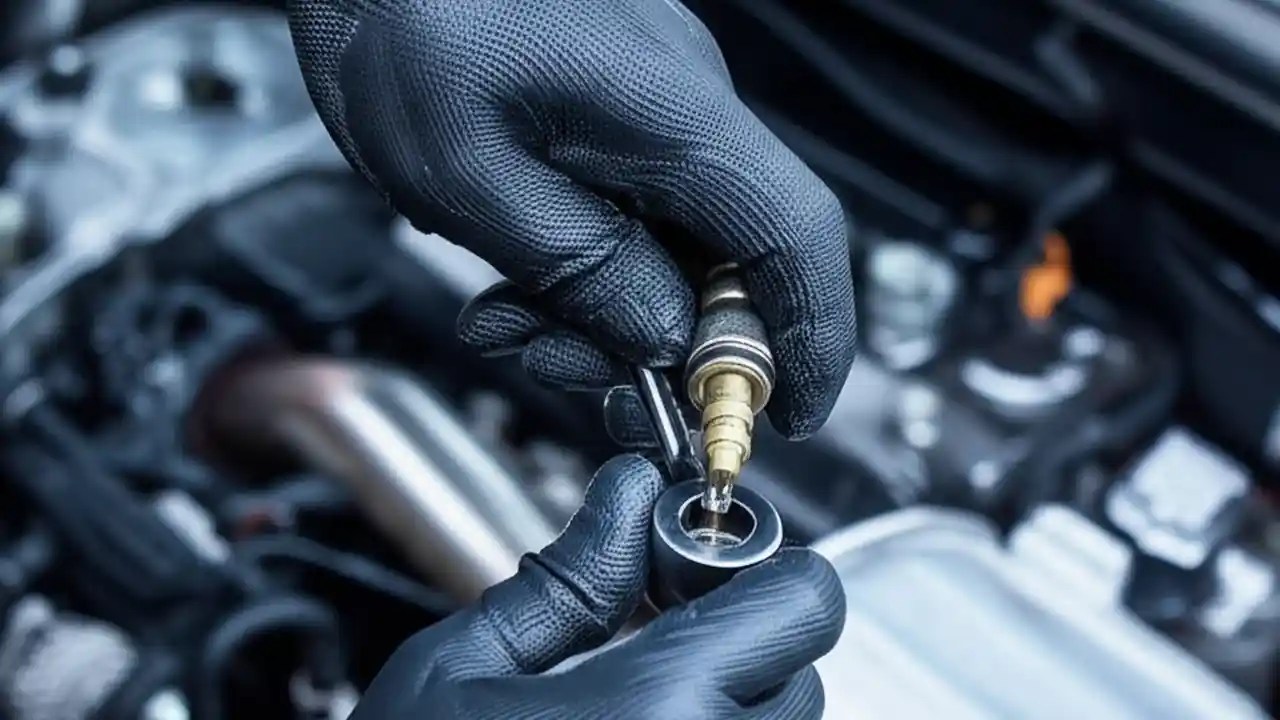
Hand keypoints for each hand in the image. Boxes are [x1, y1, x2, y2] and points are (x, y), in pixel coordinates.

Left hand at [289, 0, 856, 438]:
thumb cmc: (401, 15)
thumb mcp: (470, 176)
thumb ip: (581, 268)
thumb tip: (665, 339)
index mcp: (676, 119)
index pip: (795, 240)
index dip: (810, 341)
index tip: (786, 417)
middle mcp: (688, 109)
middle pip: (732, 265)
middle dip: (660, 349)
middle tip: (569, 373)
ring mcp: (656, 108)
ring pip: (673, 252)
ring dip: (600, 314)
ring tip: (506, 320)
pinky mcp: (617, 111)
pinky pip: (633, 215)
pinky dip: (584, 270)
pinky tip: (512, 281)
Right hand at [349, 455, 845, 719]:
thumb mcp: (456, 674)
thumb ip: (564, 581)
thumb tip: (624, 498)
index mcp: (656, 714)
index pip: (807, 603)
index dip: (759, 573)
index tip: (692, 576)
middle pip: (800, 675)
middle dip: (738, 647)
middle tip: (649, 642)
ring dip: (725, 710)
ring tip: (633, 716)